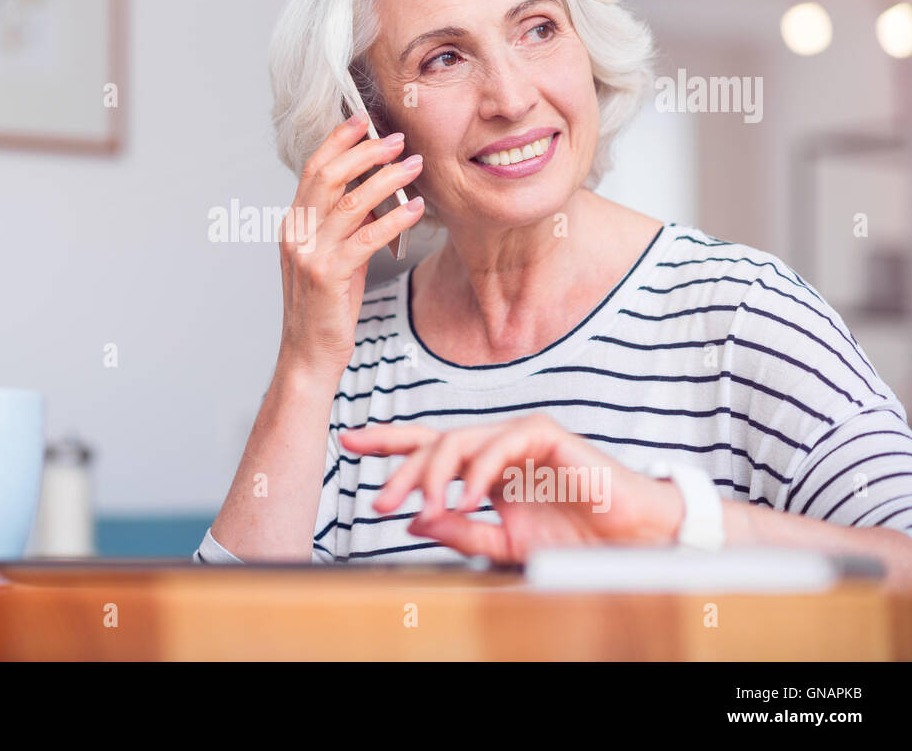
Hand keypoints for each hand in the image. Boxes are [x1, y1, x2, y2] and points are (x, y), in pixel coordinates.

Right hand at [277, 110, 424, 377]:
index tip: (364, 120)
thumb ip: (348, 226)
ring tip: (415, 166)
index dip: (338, 141)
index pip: (312, 170)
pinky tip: (416, 209)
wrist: (309, 356)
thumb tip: (378, 193)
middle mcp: (296, 235)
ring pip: (349, 202)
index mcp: (293, 225)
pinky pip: (366, 237)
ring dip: (386, 179)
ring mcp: (309, 255)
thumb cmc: (326, 309)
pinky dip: (394, 219)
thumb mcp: (335, 258)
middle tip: (398, 140)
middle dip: (365, 152)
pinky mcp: (328, 276)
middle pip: (328, 176)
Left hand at [339, 414, 683, 562]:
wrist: (629, 539)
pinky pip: (497, 445)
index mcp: (482, 470)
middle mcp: (494, 447)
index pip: (427, 448)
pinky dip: (476, 472)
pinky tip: (464, 498)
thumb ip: (461, 531)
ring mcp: (516, 435)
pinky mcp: (543, 432)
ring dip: (432, 477)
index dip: (387, 442)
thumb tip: (414, 521)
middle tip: (380, 501)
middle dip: (399, 469)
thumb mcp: (503, 543)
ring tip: (420, 508)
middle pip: (432, 441)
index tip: (348, 441)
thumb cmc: (572, 539)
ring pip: (457, 441)